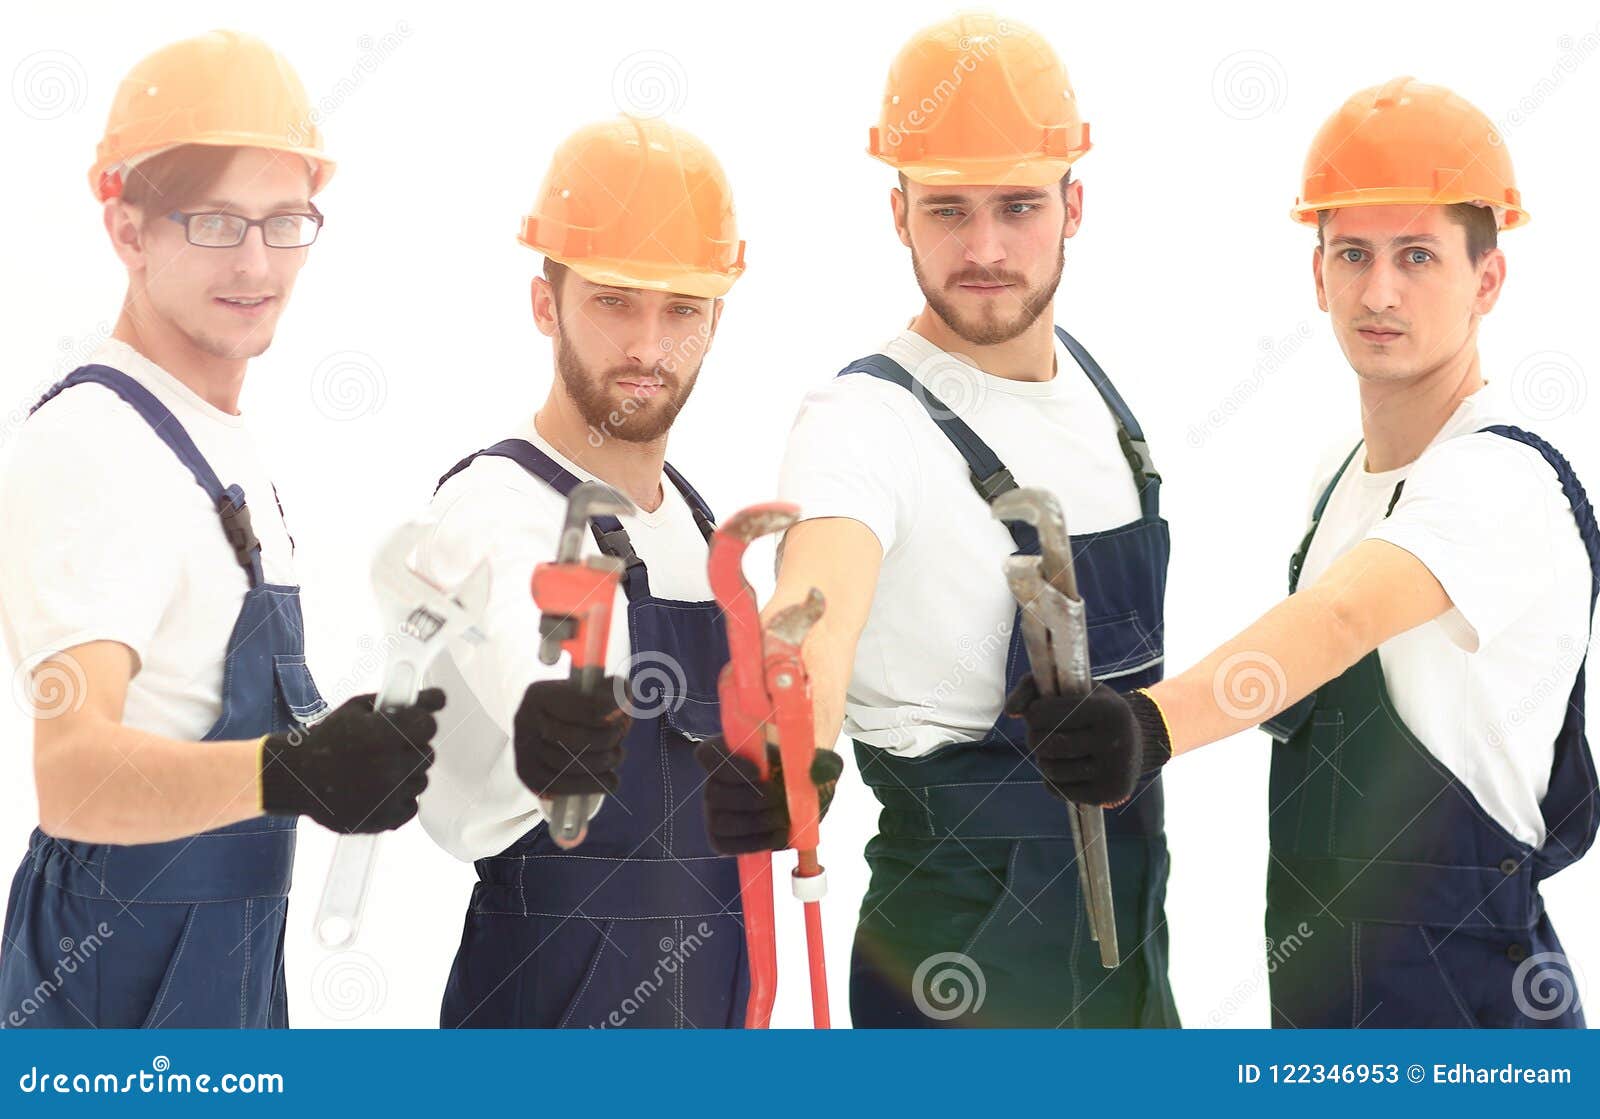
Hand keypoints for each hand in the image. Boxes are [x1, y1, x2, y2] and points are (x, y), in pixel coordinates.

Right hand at [260, 688, 443, 832]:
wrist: (296, 778)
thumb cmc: (326, 739)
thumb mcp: (356, 709)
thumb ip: (398, 702)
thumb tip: (439, 699)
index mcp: (381, 736)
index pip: (428, 725)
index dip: (421, 722)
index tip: (415, 721)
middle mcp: (388, 767)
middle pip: (427, 753)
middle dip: (412, 747)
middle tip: (388, 746)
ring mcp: (387, 797)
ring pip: (422, 779)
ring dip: (407, 773)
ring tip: (378, 768)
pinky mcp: (384, 819)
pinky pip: (412, 805)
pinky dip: (400, 798)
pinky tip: (378, 788)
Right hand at [513, 678, 630, 796]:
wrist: (546, 728)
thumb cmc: (576, 706)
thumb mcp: (591, 691)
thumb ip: (610, 688)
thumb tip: (623, 693)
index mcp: (540, 694)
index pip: (579, 704)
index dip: (606, 709)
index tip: (624, 712)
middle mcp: (525, 721)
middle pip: (574, 738)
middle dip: (606, 738)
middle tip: (620, 734)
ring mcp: (523, 750)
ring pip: (568, 764)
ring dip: (602, 762)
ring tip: (617, 754)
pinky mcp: (528, 775)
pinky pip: (561, 786)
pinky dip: (592, 784)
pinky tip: (611, 780)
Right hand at [693, 737, 843, 854]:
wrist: (801, 798)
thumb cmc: (802, 772)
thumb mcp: (818, 762)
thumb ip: (823, 763)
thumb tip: (819, 771)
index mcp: (730, 753)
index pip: (707, 755)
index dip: (727, 765)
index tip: (758, 771)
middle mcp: (714, 781)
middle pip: (714, 792)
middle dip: (751, 800)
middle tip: (778, 800)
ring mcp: (714, 811)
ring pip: (720, 822)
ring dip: (753, 823)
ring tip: (781, 819)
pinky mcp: (721, 838)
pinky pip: (725, 845)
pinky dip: (754, 843)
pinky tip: (778, 835)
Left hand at [1003, 677, 1170, 805]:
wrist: (1138, 741)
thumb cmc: (1094, 708)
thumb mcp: (1072, 686)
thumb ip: (1034, 687)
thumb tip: (1010, 711)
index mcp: (1107, 710)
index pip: (1040, 714)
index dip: (1033, 713)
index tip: (1040, 712)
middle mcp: (1114, 741)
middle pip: (1044, 744)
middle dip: (1035, 738)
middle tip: (1045, 733)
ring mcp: (1113, 770)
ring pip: (1049, 769)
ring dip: (1045, 760)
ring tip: (1058, 750)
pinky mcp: (1108, 794)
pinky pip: (1058, 790)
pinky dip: (1053, 780)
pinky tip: (1068, 767)